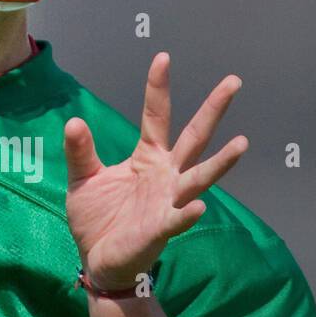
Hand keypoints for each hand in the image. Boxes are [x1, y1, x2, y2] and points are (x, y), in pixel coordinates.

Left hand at [63, 52, 247, 291]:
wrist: (97, 259)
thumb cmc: (97, 218)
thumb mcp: (82, 178)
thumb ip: (80, 151)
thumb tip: (74, 120)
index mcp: (147, 158)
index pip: (155, 116)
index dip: (158, 88)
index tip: (163, 57)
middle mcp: (165, 175)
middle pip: (193, 138)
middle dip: (212, 110)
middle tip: (233, 81)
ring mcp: (167, 201)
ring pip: (199, 177)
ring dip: (220, 162)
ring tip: (241, 142)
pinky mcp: (160, 229)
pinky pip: (177, 219)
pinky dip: (187, 212)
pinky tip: (198, 206)